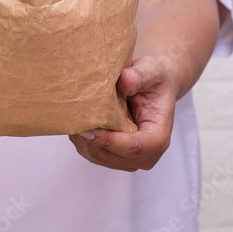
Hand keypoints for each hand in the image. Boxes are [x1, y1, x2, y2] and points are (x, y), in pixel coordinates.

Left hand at [69, 56, 175, 170]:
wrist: (151, 90)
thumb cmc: (153, 83)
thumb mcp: (152, 72)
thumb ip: (140, 76)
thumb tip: (125, 80)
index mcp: (159, 138)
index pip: (133, 147)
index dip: (109, 140)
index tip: (88, 127)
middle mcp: (145, 155)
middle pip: (110, 154)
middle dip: (90, 137)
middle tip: (74, 114)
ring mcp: (127, 159)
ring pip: (97, 155)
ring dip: (83, 137)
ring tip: (75, 114)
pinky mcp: (112, 157)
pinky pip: (91, 152)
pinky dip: (82, 138)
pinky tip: (79, 119)